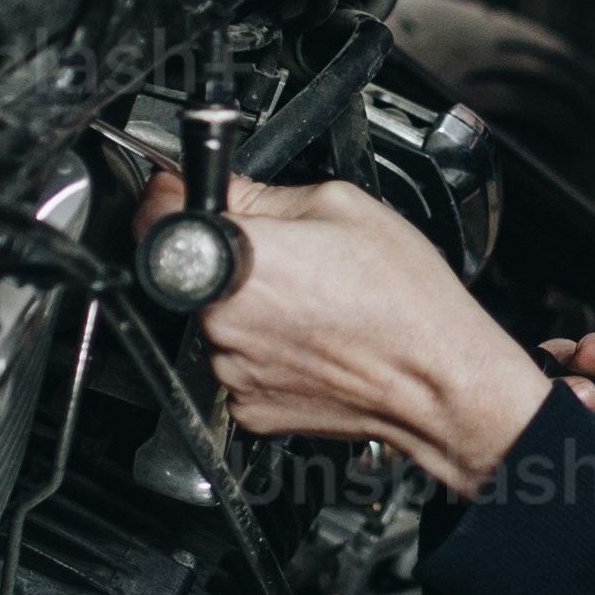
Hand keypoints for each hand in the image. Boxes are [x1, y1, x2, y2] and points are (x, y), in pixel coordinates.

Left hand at [154, 172, 550, 497]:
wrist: (438, 379)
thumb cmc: (405, 302)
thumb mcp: (342, 206)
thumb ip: (265, 193)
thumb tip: (226, 187)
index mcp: (240, 259)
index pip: (157, 214)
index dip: (172, 195)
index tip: (184, 195)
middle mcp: (224, 319)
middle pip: (193, 269)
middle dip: (230, 257)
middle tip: (289, 260)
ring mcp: (233, 369)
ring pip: (218, 319)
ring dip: (250, 307)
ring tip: (311, 305)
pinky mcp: (248, 407)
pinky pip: (239, 363)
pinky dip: (264, 351)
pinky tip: (310, 340)